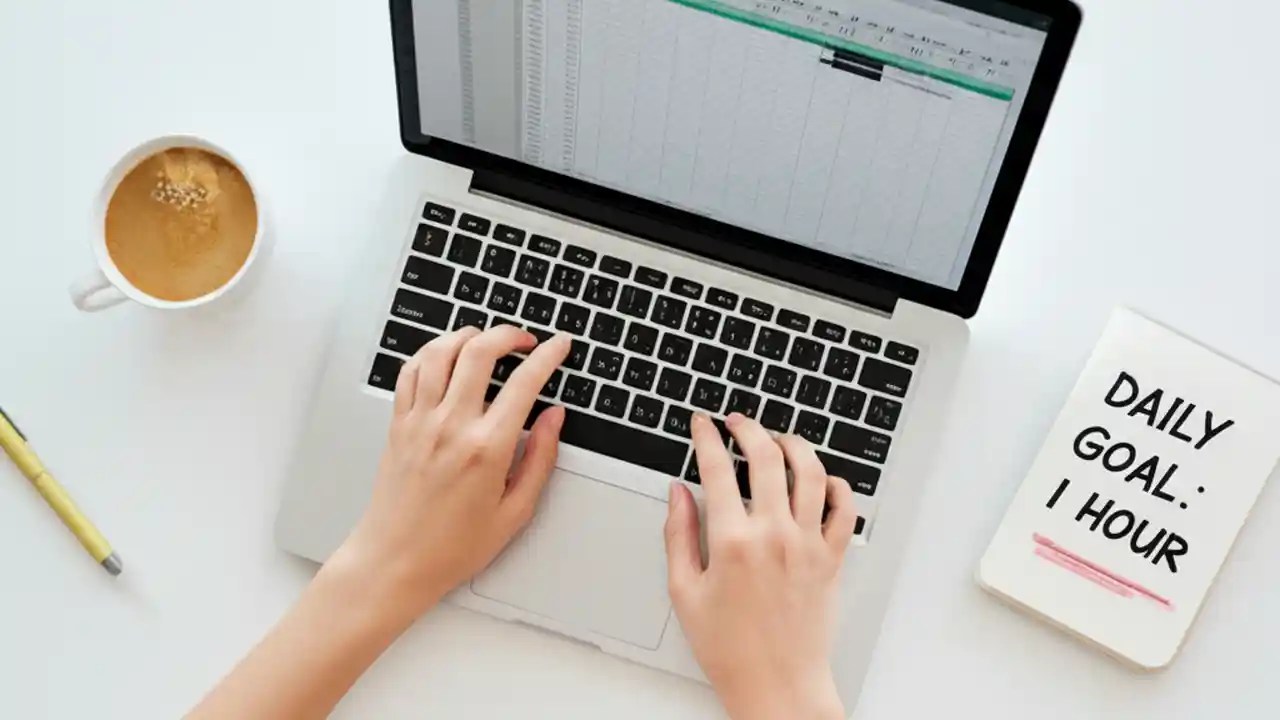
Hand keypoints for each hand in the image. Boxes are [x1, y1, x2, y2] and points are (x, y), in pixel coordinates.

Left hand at [330, 326, 569, 618]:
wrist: (394, 562)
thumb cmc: (452, 547)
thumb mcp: (514, 512)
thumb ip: (540, 459)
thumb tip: (555, 419)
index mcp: (486, 449)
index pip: (524, 383)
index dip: (548, 356)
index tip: (559, 346)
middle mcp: (451, 427)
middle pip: (480, 352)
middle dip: (509, 334)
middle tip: (525, 340)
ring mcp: (420, 422)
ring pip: (441, 352)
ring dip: (468, 335)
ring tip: (486, 340)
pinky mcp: (398, 425)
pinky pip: (411, 371)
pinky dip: (431, 352)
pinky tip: (445, 356)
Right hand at [665, 413, 857, 719]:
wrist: (777, 685)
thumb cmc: (729, 648)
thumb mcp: (684, 592)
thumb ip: (678, 535)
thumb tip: (677, 493)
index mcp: (732, 542)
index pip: (717, 469)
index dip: (706, 437)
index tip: (702, 424)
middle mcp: (774, 536)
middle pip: (767, 457)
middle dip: (748, 428)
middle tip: (736, 422)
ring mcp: (808, 545)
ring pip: (810, 472)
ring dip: (793, 445)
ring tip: (778, 438)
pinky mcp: (832, 559)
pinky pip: (844, 509)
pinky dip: (836, 485)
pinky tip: (821, 478)